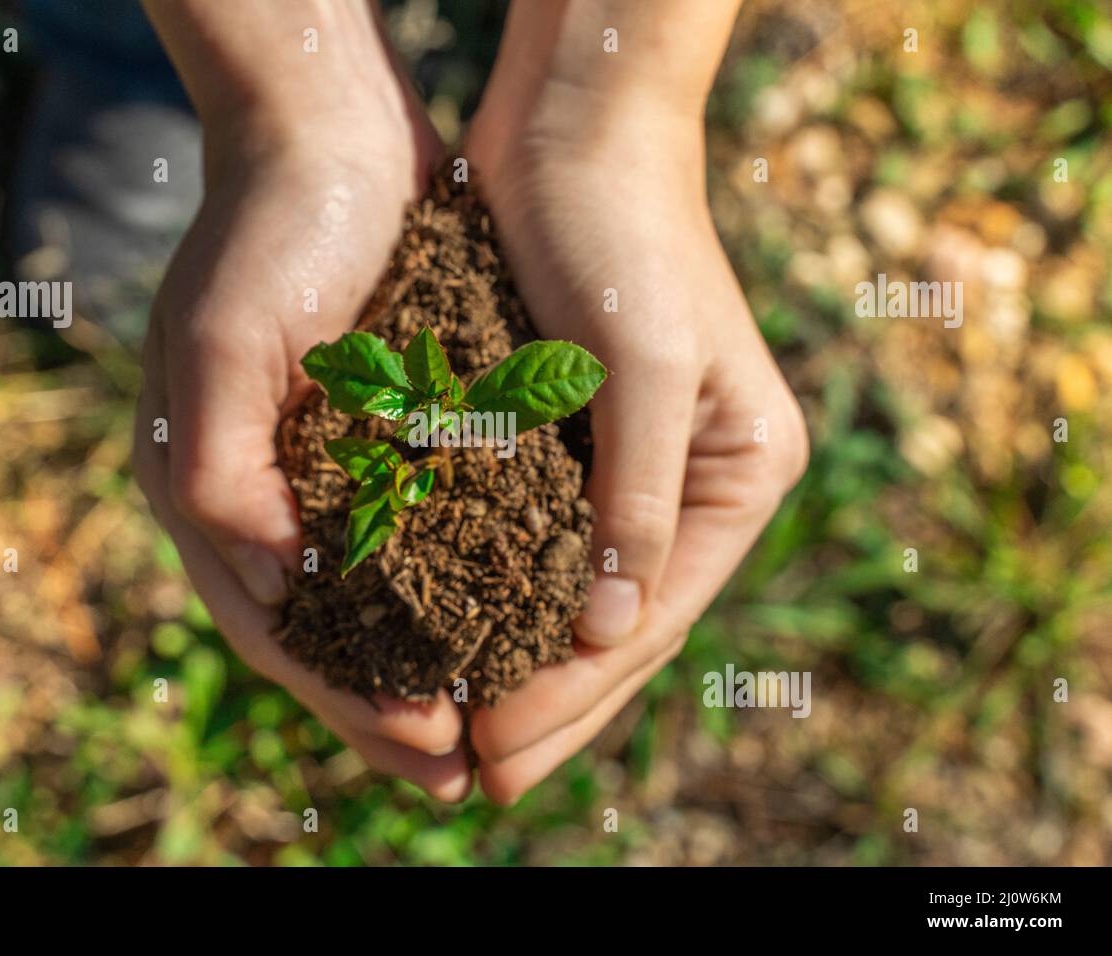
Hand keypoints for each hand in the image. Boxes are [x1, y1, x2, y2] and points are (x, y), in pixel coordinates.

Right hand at [134, 2, 470, 800]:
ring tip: (492, 725)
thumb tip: (275, 591)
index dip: (353, 700)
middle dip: (396, 709)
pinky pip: (417, 537)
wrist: (324, 133)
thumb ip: (222, 473)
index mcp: (212, 492)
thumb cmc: (270, 232)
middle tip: (468, 773)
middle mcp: (266, 496)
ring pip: (378, 601)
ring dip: (431, 665)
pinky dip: (454, 589)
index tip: (432, 750)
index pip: (283, 632)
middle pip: (332, 637)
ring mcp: (321, 469)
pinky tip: (501, 620)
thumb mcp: (225, 344)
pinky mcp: (380, 436)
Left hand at [462, 0, 807, 802]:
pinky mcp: (571, 443)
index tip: (496, 756)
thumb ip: (641, 504)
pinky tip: (443, 637)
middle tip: (470, 780)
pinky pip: (534, 546)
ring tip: (451, 734)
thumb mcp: (647, 367)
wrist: (578, 133)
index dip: (573, 695)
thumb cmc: (624, 237)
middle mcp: (692, 488)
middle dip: (544, 703)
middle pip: (615, 626)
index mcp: (740, 476)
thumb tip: (612, 635)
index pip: (649, 619)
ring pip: (571, 599)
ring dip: (513, 666)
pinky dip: (491, 598)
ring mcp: (632, 470)